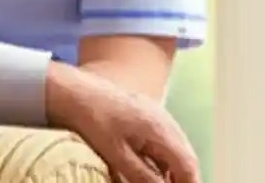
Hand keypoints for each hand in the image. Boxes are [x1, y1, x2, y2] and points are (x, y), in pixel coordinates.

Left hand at [46, 62, 198, 182]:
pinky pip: (165, 137)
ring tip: (161, 181)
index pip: (188, 164)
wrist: (76, 91)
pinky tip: (151, 166)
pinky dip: (163, 155)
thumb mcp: (117, 155)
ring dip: (173, 167)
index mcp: (161, 130)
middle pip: (186, 155)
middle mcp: (165, 120)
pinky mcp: (148, 112)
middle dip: (182, 177)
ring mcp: (158, 114)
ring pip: (177, 147)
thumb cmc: (94, 121)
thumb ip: (142, 176)